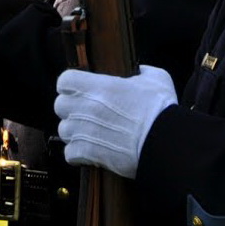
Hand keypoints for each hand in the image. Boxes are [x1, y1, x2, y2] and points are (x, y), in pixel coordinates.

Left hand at [54, 65, 176, 178]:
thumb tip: (139, 71)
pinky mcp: (88, 152)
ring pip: (63, 130)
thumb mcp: (158, 79)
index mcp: (100, 86)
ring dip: (73, 132)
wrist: (164, 144)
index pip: (65, 80)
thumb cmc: (161, 111)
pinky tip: (88, 152)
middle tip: (84, 113)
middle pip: (59, 105)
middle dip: (70, 109)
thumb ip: (143, 71)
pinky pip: (69, 153)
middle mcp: (87, 107)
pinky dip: (76, 154)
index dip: (69, 85)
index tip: (77, 90)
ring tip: (88, 134)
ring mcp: (85, 130)